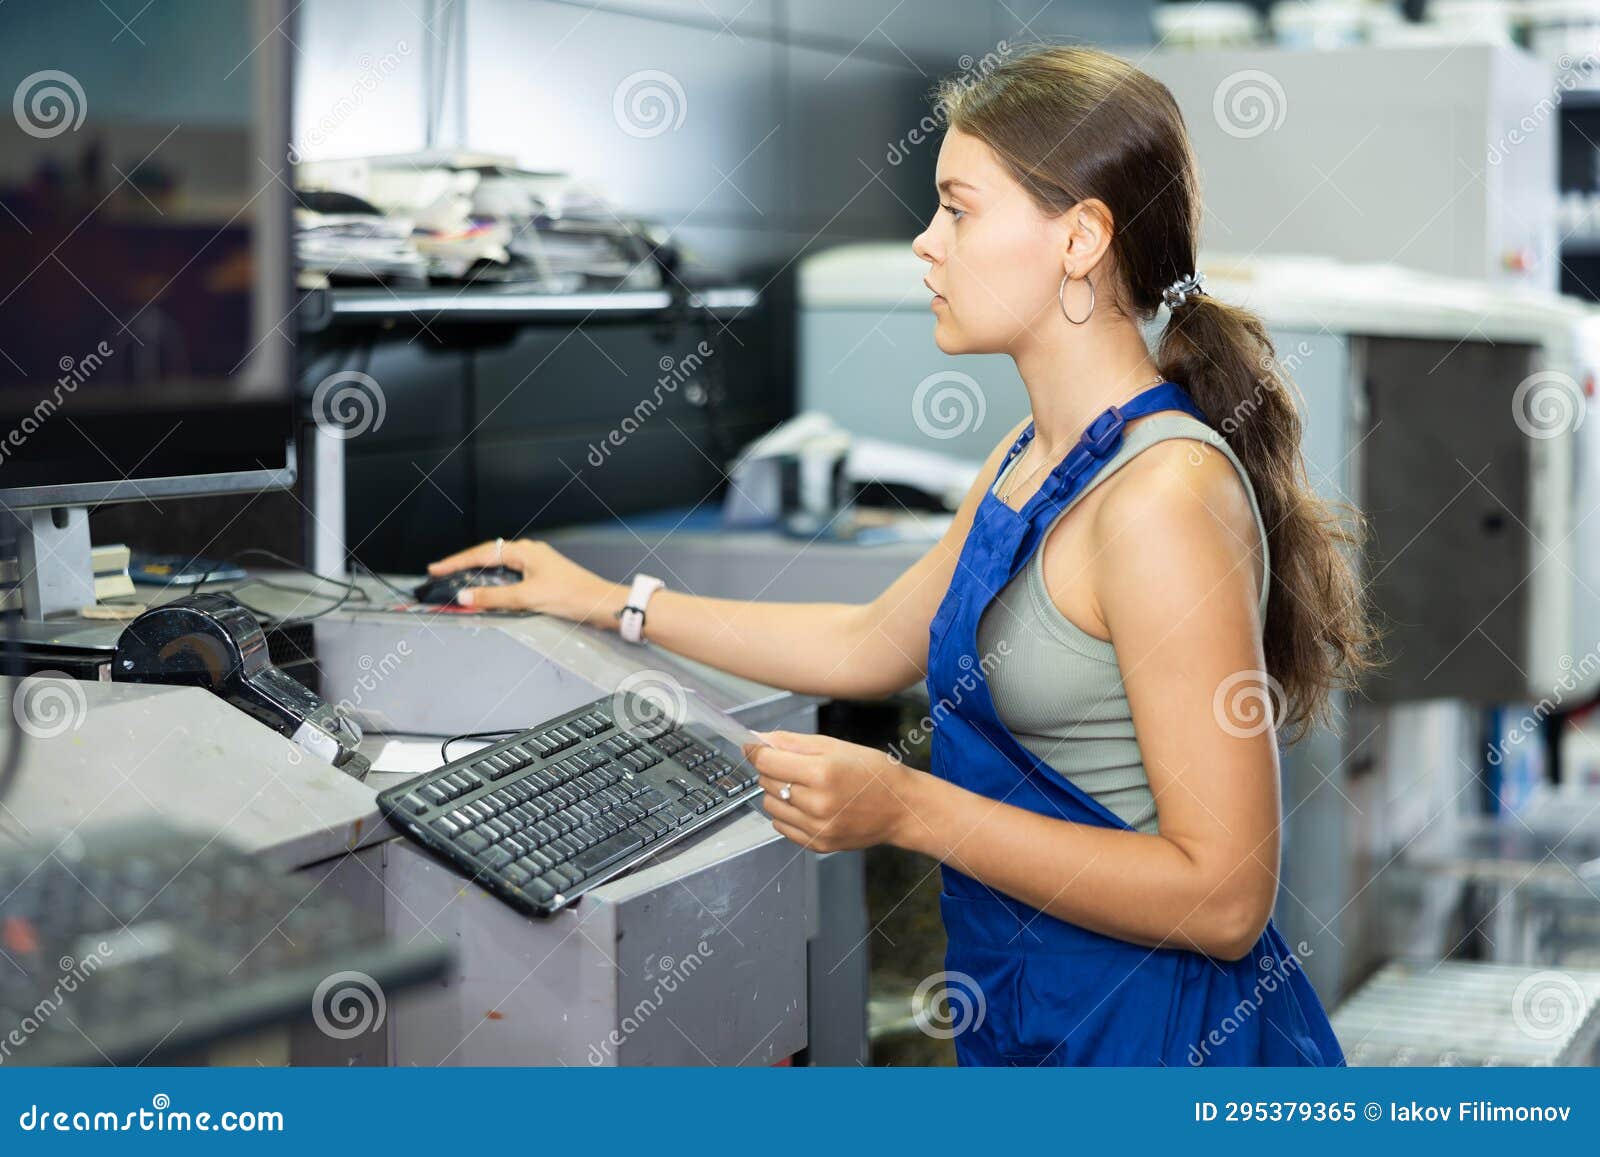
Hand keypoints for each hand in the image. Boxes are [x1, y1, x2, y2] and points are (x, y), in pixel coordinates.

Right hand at [427, 538, 624, 624]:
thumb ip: (494, 597)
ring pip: (500, 567)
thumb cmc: (571, 596)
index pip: (482, 553)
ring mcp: (536, 565)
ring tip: (457, 582)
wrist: (602, 604)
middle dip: (464, 566)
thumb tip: (465, 597)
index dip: (457, 562)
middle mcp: (530, 553)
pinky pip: (510, 577)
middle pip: (489, 556)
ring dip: (479, 575)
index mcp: (525, 551)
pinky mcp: (542, 577)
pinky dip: (494, 583)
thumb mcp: (528, 597)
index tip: (435, 568)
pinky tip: (487, 591)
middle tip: (440, 574)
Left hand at [742, 730, 920, 852]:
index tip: (754, 747)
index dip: (756, 751)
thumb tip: (757, 738)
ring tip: (803, 787)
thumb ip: (793, 742)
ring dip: (778, 793)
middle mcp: (817, 803)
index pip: (766, 762)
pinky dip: (788, 813)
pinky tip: (808, 805)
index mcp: (822, 773)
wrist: (901, 808)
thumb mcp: (835, 746)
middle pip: (767, 782)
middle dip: (773, 770)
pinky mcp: (818, 844)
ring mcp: (817, 828)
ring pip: (770, 806)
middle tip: (793, 765)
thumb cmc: (873, 772)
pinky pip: (782, 827)